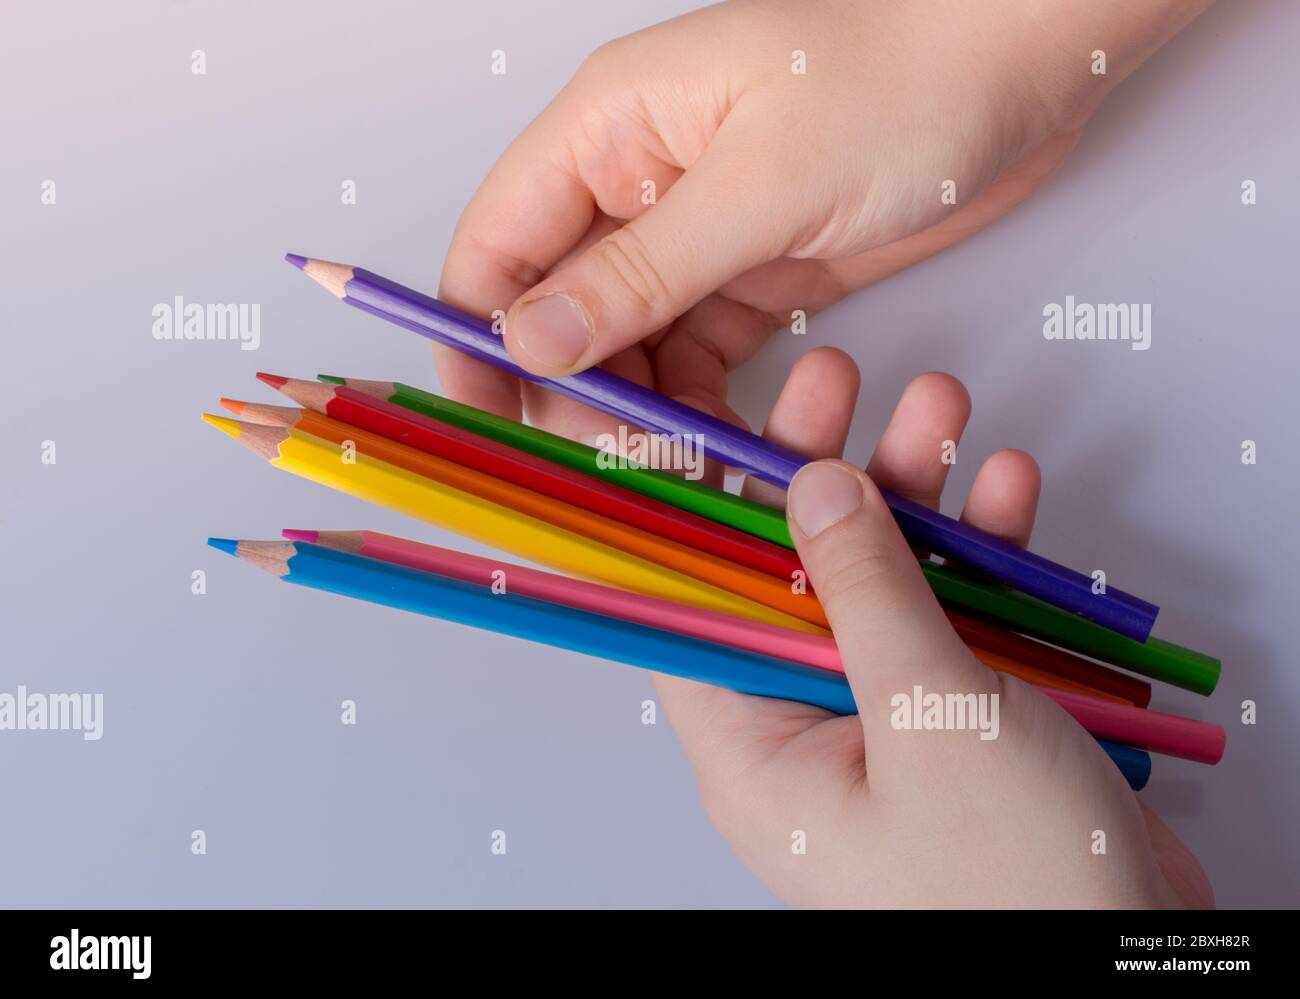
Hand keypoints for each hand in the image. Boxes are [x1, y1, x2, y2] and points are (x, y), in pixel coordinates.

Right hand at [436, 0, 1212, 441]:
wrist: (1025, 65)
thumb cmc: (904, 76)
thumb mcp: (759, 184)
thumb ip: (640, 271)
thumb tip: (529, 341)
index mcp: (609, 129)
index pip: (498, 247)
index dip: (477, 339)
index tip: (487, 420)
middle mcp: (637, 184)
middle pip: (557, 311)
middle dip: (568, 392)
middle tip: (603, 461)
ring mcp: (697, 234)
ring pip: (628, 347)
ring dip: (636, 412)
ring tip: (665, 465)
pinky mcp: (755, 276)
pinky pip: (699, 357)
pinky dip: (699, 405)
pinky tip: (714, 443)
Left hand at [654, 352, 1212, 907]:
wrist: (1131, 965)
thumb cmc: (1014, 884)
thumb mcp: (928, 716)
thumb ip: (868, 593)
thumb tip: (812, 486)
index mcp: (754, 754)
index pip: (687, 612)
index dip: (691, 515)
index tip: (703, 429)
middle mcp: (804, 734)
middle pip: (790, 579)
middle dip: (824, 478)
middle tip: (836, 386)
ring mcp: (883, 720)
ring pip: (878, 583)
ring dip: (913, 497)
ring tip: (937, 409)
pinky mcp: (955, 714)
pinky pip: (950, 616)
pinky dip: (979, 555)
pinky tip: (998, 490)